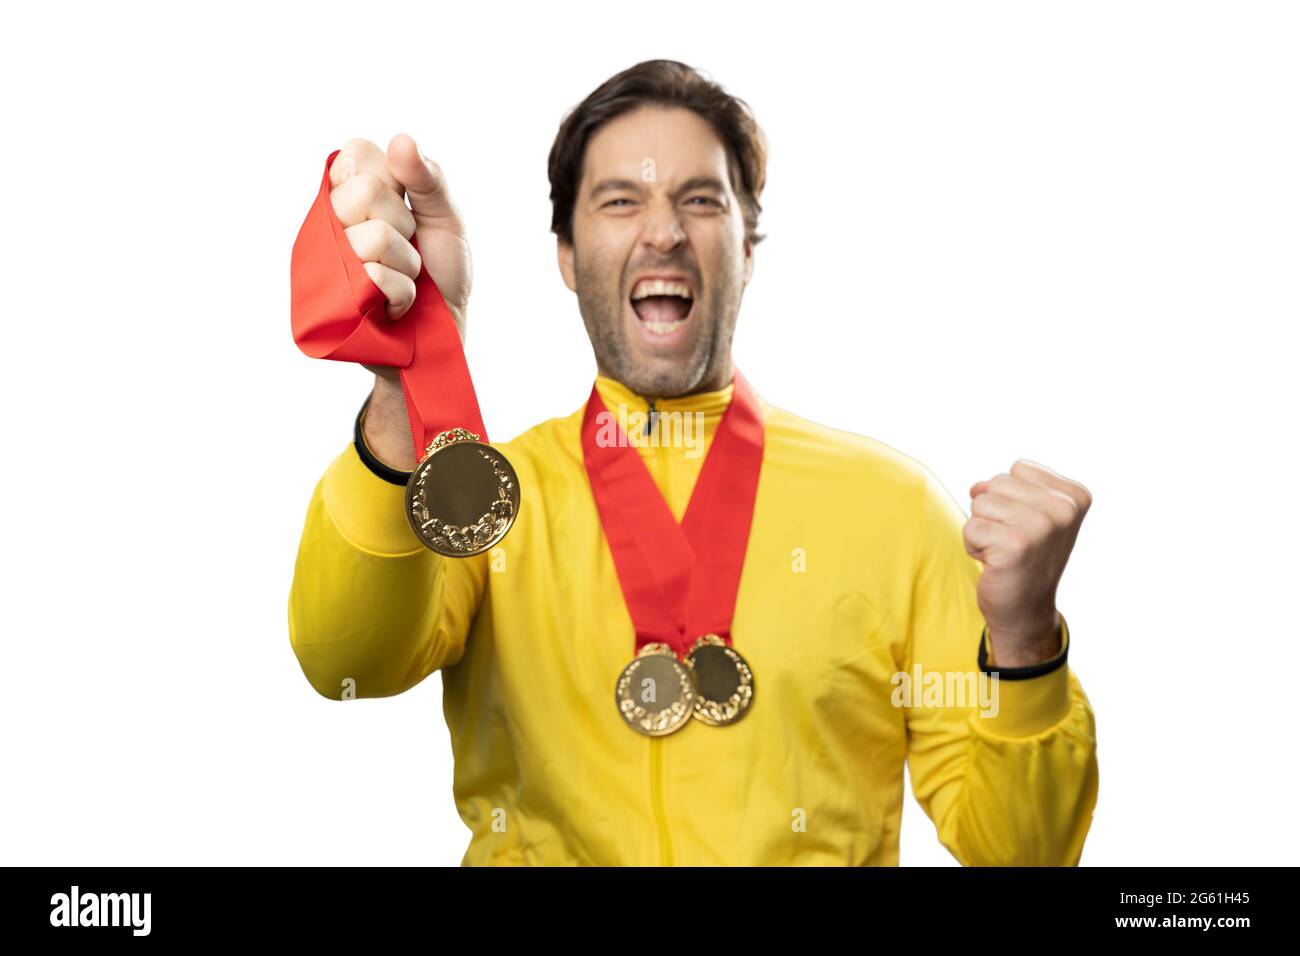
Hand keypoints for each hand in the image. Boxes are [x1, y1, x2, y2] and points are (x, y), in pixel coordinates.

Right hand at [328, 134, 472, 375]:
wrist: (443, 334)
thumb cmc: (442, 275)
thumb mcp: (446, 220)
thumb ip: (429, 180)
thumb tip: (401, 139)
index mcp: (354, 194)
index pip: (356, 153)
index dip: (391, 180)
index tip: (404, 206)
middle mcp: (332, 222)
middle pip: (365, 193)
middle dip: (404, 225)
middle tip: (407, 247)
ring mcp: (327, 259)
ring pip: (374, 238)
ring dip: (406, 265)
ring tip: (402, 278)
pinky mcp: (330, 297)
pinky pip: (375, 278)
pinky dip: (402, 294)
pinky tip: (394, 305)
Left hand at [965, 459, 1091, 665]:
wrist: (1026, 610)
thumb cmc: (1025, 556)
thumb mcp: (1029, 513)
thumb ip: (1007, 488)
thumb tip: (976, 488)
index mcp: (1075, 496)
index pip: (1019, 469)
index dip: (1012, 497)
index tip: (1029, 526)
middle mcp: (1063, 509)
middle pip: (997, 483)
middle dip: (994, 512)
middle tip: (1013, 541)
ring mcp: (1041, 527)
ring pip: (980, 503)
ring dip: (983, 528)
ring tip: (1004, 550)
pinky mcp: (1015, 546)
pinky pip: (970, 527)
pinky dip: (974, 546)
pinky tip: (996, 563)